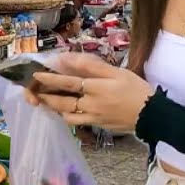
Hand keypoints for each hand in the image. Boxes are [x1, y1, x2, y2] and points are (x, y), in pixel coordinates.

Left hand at [28, 53, 153, 131]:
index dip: (51, 78)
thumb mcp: (117, 72)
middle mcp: (92, 103)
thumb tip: (69, 59)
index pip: (68, 81)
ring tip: (43, 99)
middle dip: (45, 94)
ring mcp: (92, 116)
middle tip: (33, 89)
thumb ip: (92, 65)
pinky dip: (65, 115)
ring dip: (53, 106)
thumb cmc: (136, 89)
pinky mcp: (96, 125)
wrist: (151, 115)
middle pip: (62, 99)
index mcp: (97, 87)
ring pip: (66, 112)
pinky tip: (62, 110)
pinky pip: (75, 121)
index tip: (37, 73)